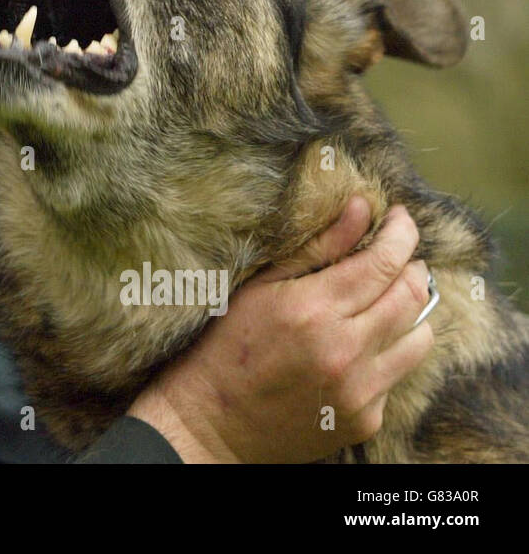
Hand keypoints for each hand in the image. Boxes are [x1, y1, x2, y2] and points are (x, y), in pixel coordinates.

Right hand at [126, 197, 434, 462]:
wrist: (211, 424)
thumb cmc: (225, 347)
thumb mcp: (260, 288)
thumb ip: (318, 247)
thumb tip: (363, 208)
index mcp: (313, 309)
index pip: (384, 262)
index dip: (401, 234)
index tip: (400, 219)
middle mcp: (345, 350)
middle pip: (412, 295)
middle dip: (411, 266)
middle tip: (394, 255)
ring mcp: (361, 389)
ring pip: (421, 337)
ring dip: (409, 311)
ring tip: (383, 301)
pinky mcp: (367, 418)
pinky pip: (399, 374)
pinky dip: (388, 352)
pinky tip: (356, 346)